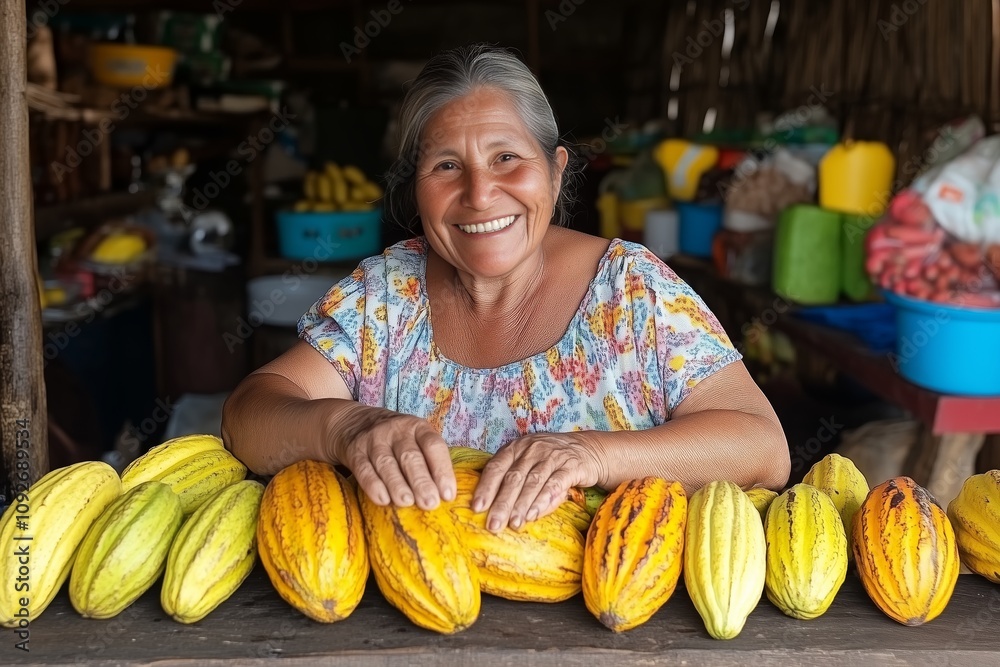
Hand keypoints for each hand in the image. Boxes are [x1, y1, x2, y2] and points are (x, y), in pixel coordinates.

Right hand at [333, 406, 454, 509]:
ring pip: (387, 464)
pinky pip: (364, 469)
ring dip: (398, 485)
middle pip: (411, 456)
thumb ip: (429, 461)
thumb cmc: (396, 439)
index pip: (434, 446)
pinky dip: (373, 485)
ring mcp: (374, 440)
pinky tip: (382, 499)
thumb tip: (446, 496)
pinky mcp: (355, 451)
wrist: (353, 422)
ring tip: (407, 502)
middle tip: (430, 504)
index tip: (448, 494)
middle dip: (421, 481)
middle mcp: (397, 431)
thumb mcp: (415, 439)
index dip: (442, 470)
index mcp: (418, 428)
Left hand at [472, 432, 602, 532]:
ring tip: (513, 524)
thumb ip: (512, 479)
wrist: (587, 449)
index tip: (476, 508)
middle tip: (493, 524)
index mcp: (516, 448)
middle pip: (513, 478)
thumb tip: (489, 506)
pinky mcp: (570, 466)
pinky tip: (534, 515)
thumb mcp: (528, 462)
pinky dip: (543, 501)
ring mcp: (551, 456)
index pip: (496, 467)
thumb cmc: (549, 460)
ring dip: (522, 505)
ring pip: (533, 482)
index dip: (485, 487)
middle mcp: (532, 449)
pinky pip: (555, 484)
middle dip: (502, 503)